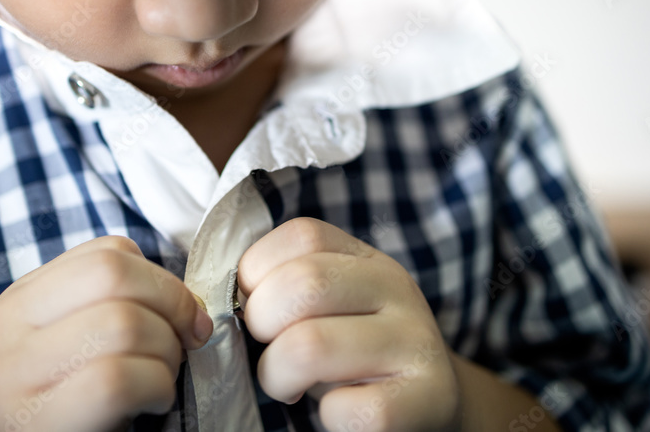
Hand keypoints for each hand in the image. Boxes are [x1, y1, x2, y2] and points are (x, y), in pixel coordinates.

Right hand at [0, 236, 212, 431]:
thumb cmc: (65, 411)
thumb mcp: (71, 347)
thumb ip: (111, 309)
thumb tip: (189, 306)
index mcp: (22, 301)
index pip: (109, 252)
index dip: (162, 280)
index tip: (181, 316)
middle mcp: (9, 330)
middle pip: (114, 275)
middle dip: (171, 306)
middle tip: (184, 344)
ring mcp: (15, 375)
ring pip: (123, 323)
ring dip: (167, 353)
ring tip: (161, 379)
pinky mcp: (37, 420)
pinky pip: (117, 379)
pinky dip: (156, 387)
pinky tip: (153, 403)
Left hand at [237, 218, 461, 431]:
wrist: (433, 401)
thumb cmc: (355, 352)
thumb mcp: (330, 304)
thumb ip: (286, 286)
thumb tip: (217, 302)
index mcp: (366, 258)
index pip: (303, 235)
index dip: (258, 272)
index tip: (255, 306)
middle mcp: (397, 288)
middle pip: (302, 284)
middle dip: (260, 324)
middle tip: (268, 350)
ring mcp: (415, 341)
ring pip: (311, 346)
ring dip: (278, 375)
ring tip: (288, 384)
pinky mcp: (427, 397)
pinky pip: (348, 407)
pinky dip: (327, 416)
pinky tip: (337, 411)